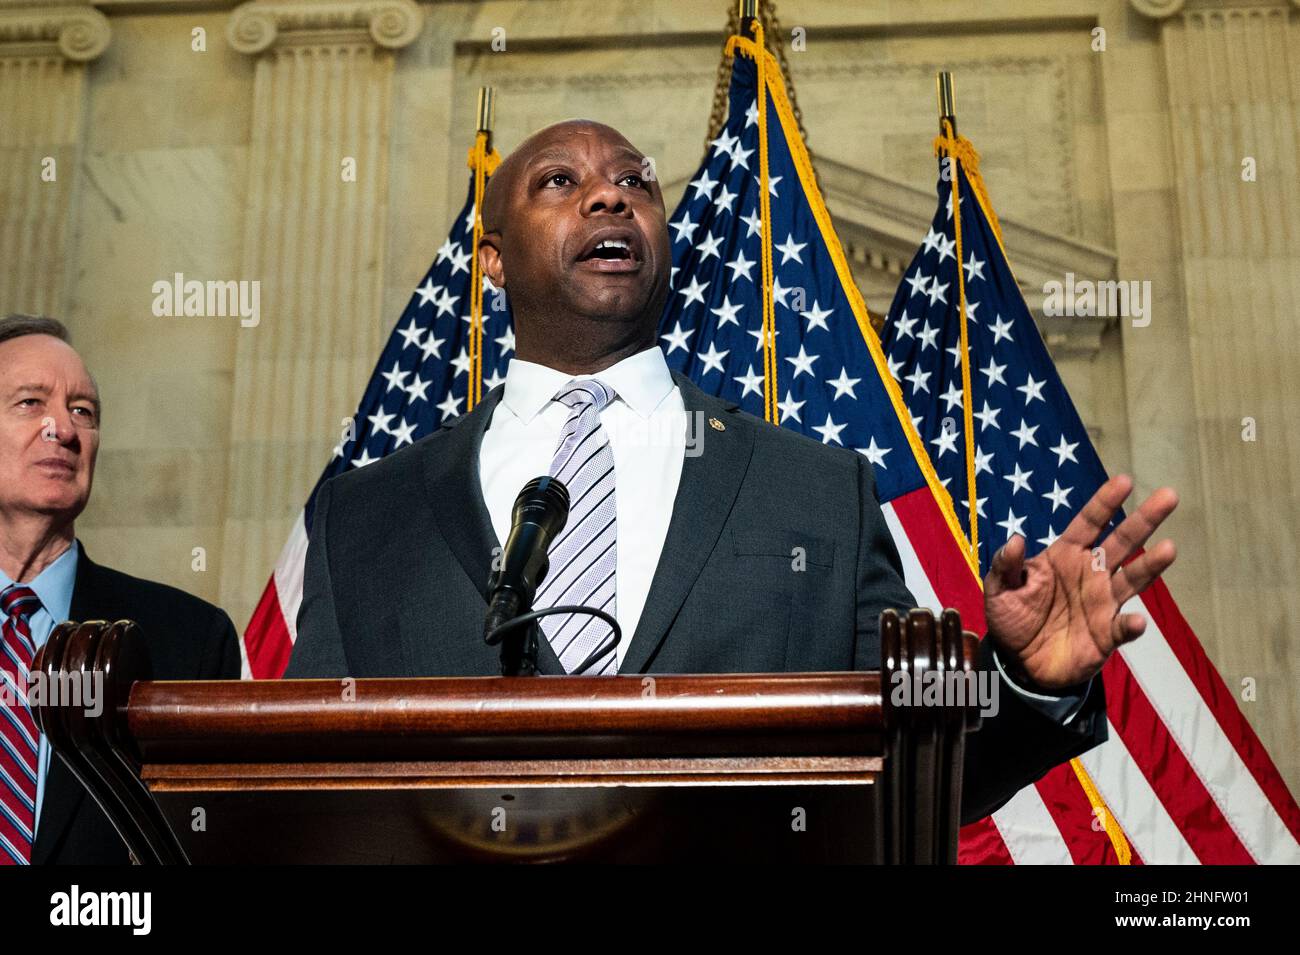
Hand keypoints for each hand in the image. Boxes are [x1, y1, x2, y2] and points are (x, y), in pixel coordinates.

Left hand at [983, 474, 1177, 690]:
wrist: (1019, 662)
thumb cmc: (1012, 616)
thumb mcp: (998, 588)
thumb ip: (1005, 564)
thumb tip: (1015, 539)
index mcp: (1065, 555)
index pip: (1088, 523)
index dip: (1105, 502)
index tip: (1124, 481)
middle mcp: (1091, 573)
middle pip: (1121, 542)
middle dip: (1144, 520)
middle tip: (1170, 495)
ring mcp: (1102, 603)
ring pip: (1133, 579)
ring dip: (1151, 565)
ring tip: (1170, 548)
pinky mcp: (1106, 635)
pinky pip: (1122, 628)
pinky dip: (1130, 626)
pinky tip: (1137, 622)